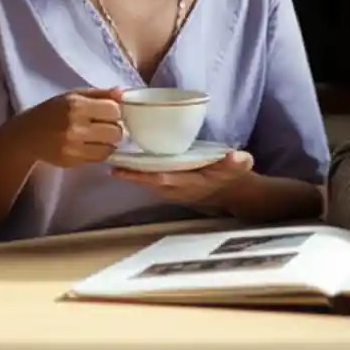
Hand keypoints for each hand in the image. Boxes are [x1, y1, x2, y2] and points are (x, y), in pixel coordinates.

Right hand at [11, 87, 125, 167]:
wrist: (26, 135)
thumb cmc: (53, 111)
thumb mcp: (73, 95)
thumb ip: (100, 94)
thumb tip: (124, 93)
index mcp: (76, 105)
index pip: (114, 110)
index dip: (114, 111)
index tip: (107, 112)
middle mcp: (75, 126)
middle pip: (116, 131)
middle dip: (114, 128)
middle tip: (103, 126)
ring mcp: (73, 147)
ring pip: (110, 147)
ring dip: (108, 142)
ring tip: (97, 136)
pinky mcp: (71, 161)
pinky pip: (99, 158)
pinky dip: (99, 152)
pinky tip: (89, 145)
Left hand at [112, 151, 254, 205]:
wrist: (232, 192)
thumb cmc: (232, 176)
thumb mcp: (239, 167)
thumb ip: (237, 162)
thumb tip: (236, 156)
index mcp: (190, 183)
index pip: (161, 179)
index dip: (142, 175)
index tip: (122, 169)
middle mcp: (177, 189)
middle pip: (147, 181)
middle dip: (129, 173)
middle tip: (110, 159)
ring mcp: (172, 190)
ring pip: (147, 182)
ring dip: (131, 172)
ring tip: (113, 158)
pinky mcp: (170, 185)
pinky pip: (151, 179)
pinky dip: (139, 172)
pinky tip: (127, 160)